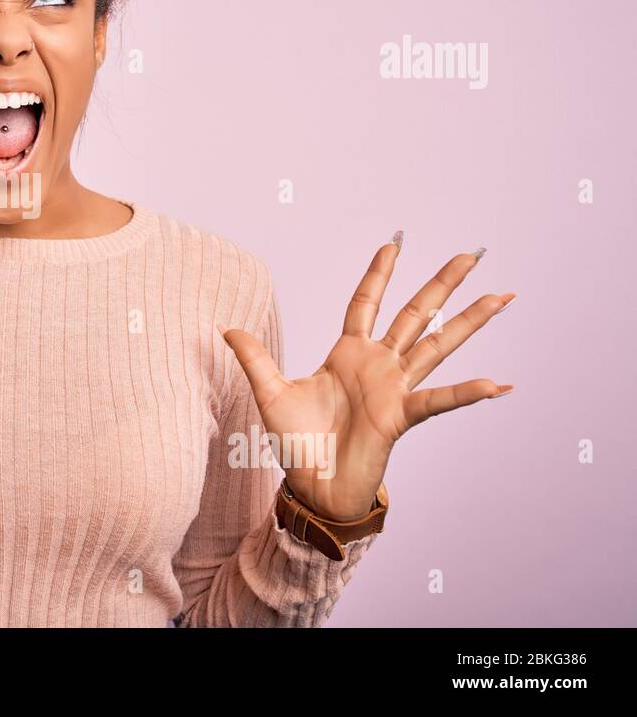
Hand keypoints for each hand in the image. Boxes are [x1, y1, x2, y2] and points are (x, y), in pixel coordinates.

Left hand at [218, 233, 514, 522]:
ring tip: (502, 297)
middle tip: (470, 253)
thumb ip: (254, 358)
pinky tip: (496, 383)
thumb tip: (227, 330)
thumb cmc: (297, 443)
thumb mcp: (269, 393)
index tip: (394, 243)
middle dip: (441, 283)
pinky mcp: (401, 417)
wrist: (312, 486)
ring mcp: (394, 389)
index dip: (378, 274)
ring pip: (437, 344)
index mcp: (347, 354)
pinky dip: (466, 393)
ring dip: (469, 321)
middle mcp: (377, 365)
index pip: (366, 303)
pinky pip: (437, 400)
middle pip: (414, 313)